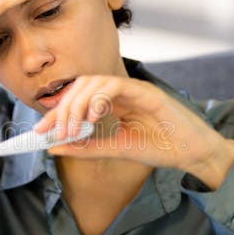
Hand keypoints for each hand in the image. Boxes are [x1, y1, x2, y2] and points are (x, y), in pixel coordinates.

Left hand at [33, 75, 233, 189]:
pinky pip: (116, 86)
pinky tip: (92, 118)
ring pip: (94, 81)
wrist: (193, 153)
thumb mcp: (116, 149)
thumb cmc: (161, 147)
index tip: (40, 130)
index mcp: (112, 102)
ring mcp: (134, 88)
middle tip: (52, 131)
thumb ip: (86, 147)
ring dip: (77, 104)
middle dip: (62, 107)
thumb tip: (53, 146)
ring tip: (71, 128)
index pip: (77, 97)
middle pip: (81, 85)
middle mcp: (121, 91)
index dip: (56, 111)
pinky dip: (99, 99)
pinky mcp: (147, 92)